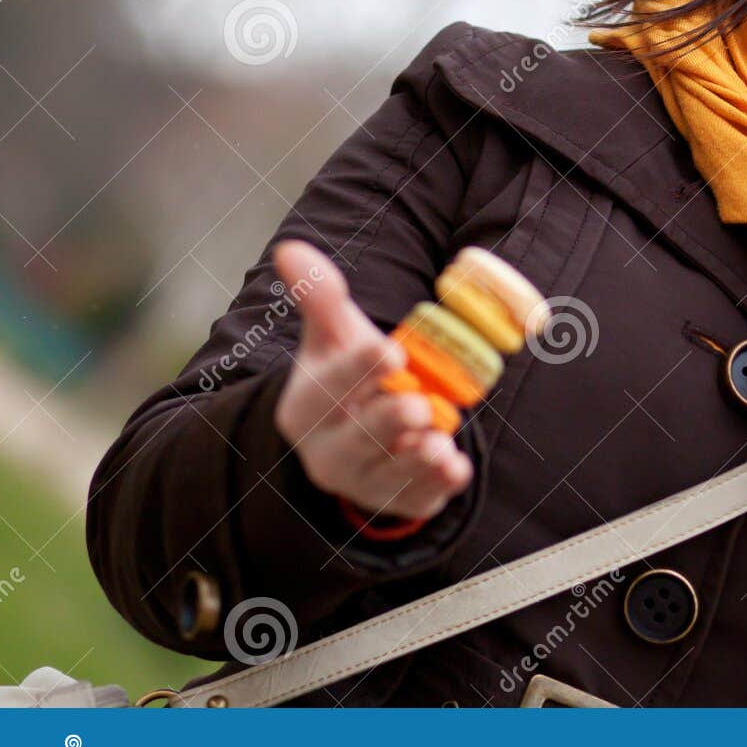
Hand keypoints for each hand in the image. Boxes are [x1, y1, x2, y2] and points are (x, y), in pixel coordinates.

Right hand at [270, 239, 472, 520]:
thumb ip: (320, 297)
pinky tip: (456, 469)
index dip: (359, 369)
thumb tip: (290, 248)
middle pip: (358, 438)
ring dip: (415, 461)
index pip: (330, 387)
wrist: (357, 434)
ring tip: (440, 445)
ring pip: (388, 475)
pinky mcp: (398, 498)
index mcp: (306, 407)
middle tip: (417, 404)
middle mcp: (328, 451)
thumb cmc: (347, 375)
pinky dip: (437, 486)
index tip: (390, 350)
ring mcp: (362, 481)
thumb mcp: (333, 336)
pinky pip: (418, 498)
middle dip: (387, 422)